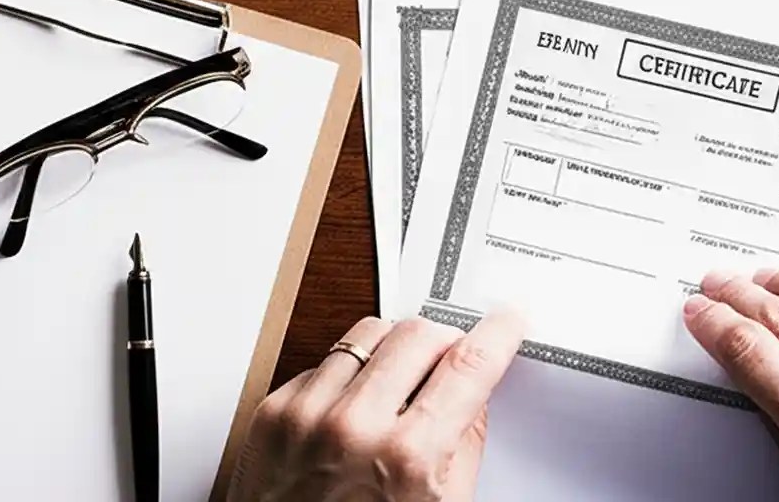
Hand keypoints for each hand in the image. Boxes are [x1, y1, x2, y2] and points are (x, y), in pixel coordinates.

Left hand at [228, 311, 524, 501]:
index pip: (469, 364)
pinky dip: (348, 376)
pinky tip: (351, 412)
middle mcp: (354, 428)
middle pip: (420, 333)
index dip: (497, 334)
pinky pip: (326, 360)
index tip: (505, 321)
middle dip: (443, 343)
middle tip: (446, 365)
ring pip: (370, 332)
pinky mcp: (273, 412)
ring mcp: (308, 415)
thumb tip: (475, 390)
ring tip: (393, 392)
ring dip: (393, 352)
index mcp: (408, 458)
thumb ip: (464, 443)